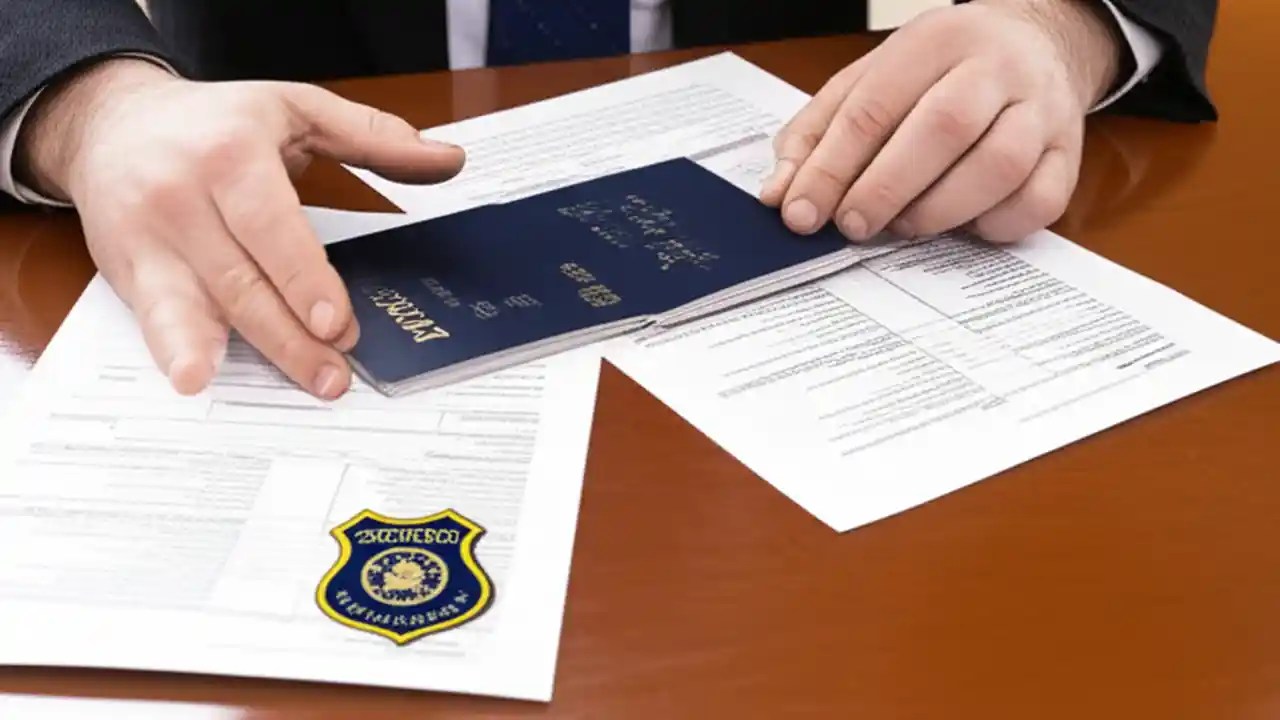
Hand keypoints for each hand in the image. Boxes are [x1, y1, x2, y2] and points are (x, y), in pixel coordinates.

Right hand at [15, 58, 463, 398]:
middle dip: (293, 333)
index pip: (269, 222)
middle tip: (336, 374)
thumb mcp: (295, 108)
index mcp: (230, 152)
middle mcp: (182, 195)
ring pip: (202, 304)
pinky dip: (173, 349)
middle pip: (243, 277)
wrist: (109, 123)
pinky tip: (193, 378)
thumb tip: (448, 160)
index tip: (335, 320)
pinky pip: (153, 316)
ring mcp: (151, 237)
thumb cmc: (213, 122)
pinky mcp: (129, 270)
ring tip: (298, 385)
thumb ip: (373, 136)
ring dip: (253, 352)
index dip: (302, 275)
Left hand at [761, 0, 1123, 244]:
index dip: (830, 168)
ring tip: (904, 225)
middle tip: (853, 226)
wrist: (1036, 42)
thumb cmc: (937, 72)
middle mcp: (996, 67)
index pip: (874, 107)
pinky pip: (1039, 199)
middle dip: (885, 188)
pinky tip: (964, 224)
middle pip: (942, 127)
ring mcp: (1041, 109)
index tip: (802, 214)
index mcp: (934, 40)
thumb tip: (780, 195)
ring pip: (999, 165)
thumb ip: (817, 135)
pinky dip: (995, 224)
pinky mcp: (1069, 152)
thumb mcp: (869, 81)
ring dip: (939, 210)